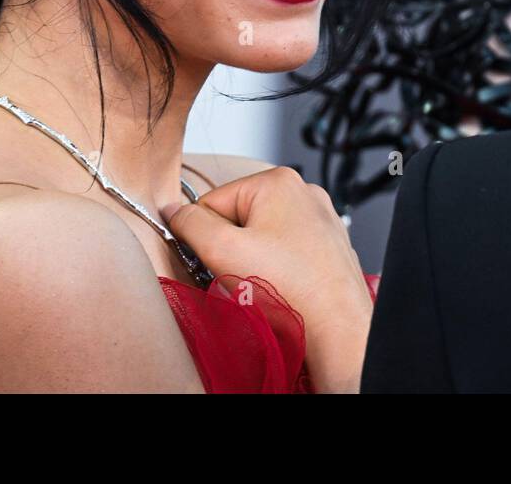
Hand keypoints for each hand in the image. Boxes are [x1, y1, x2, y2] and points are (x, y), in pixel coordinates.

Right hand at [163, 166, 372, 392]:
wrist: (337, 328)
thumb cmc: (290, 288)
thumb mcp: (222, 250)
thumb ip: (191, 224)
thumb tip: (174, 210)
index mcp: (278, 182)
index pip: (212, 202)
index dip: (204, 236)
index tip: (212, 260)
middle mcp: (304, 193)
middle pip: (239, 218)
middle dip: (232, 249)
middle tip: (242, 276)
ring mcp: (320, 219)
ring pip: (263, 237)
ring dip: (253, 261)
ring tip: (265, 286)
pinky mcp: (328, 245)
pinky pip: (287, 252)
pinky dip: (279, 270)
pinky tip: (284, 288)